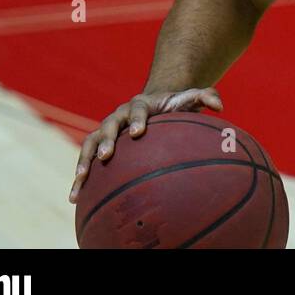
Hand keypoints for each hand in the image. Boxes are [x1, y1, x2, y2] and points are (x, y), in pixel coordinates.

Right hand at [68, 87, 223, 202]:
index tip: (139, 132)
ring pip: (89, 143)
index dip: (138, 119)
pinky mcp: (98, 146)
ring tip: (80, 180)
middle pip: (109, 126)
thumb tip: (219, 105)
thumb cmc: (174, 105)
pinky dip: (79, 178)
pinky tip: (74, 198)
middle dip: (106, 140)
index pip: (139, 110)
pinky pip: (85, 161)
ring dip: (83, 161)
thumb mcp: (190, 99)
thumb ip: (206, 96)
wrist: (154, 105)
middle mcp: (119, 116)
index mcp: (141, 104)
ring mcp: (106, 130)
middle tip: (105, 156)